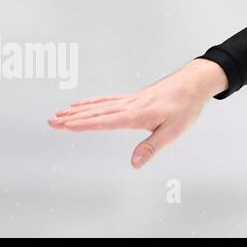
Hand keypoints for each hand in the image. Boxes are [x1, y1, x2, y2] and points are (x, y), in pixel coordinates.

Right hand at [47, 58, 227, 168]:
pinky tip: (82, 104)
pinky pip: (108, 100)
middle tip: (51, 121)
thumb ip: (152, 147)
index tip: (64, 126)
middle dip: (72, 118)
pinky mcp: (134, 97)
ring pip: (99, 105)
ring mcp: (131, 100)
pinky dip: (93, 102)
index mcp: (137, 115)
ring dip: (78, 110)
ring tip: (59, 114)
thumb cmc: (186, 107)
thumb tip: (133, 164)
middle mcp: (130, 105)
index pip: (104, 121)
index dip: (83, 124)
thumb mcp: (173, 131)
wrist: (195, 82)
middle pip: (96, 113)